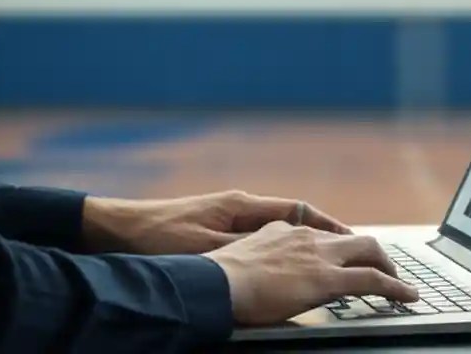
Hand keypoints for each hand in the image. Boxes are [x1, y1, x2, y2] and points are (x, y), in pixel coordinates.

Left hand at [81, 190, 351, 254]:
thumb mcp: (204, 248)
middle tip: (351, 250)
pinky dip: (278, 247)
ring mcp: (226, 215)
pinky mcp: (212, 227)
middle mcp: (238, 205)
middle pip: (293, 216)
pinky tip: (282, 264)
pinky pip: (258, 236)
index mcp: (241, 206)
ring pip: (276, 227)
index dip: (328, 225)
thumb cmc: (158, 237)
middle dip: (323, 233)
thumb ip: (243, 249)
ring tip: (326, 259)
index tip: (352, 238)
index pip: (298, 210)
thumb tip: (282, 250)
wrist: (118, 228)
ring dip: (302, 241)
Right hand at [206, 221, 419, 325]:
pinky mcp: (328, 278)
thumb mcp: (242, 257)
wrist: (217, 283)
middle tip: (383, 268)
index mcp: (284, 230)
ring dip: (388, 268)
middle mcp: (307, 237)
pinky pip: (372, 279)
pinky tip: (405, 295)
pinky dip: (394, 287)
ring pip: (369, 252)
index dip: (340, 247)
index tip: (347, 256)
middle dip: (372, 253)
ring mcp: (319, 256)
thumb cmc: (220, 278)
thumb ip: (259, 258)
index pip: (322, 235)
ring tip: (399, 283)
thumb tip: (259, 272)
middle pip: (353, 238)